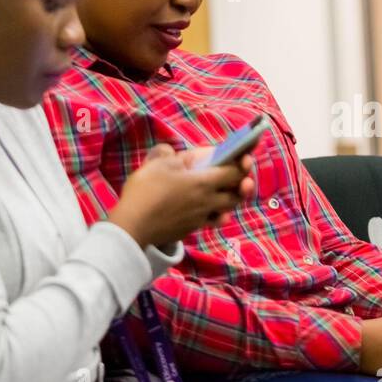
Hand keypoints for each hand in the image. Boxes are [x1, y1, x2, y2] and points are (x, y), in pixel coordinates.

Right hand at [107, 145, 255, 248]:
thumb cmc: (146, 192)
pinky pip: (212, 221)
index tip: (248, 154)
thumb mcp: (158, 164)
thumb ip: (171, 154)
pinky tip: (212, 211)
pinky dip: (217, 215)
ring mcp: (201, 218)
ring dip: (231, 199)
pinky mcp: (191, 229)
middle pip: (237, 194)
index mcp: (204, 182)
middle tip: (241, 175)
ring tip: (227, 191)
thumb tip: (171, 151)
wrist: (133, 227)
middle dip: (242, 184)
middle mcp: (209, 201)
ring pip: (227, 209)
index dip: (245, 162)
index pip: (236, 172)